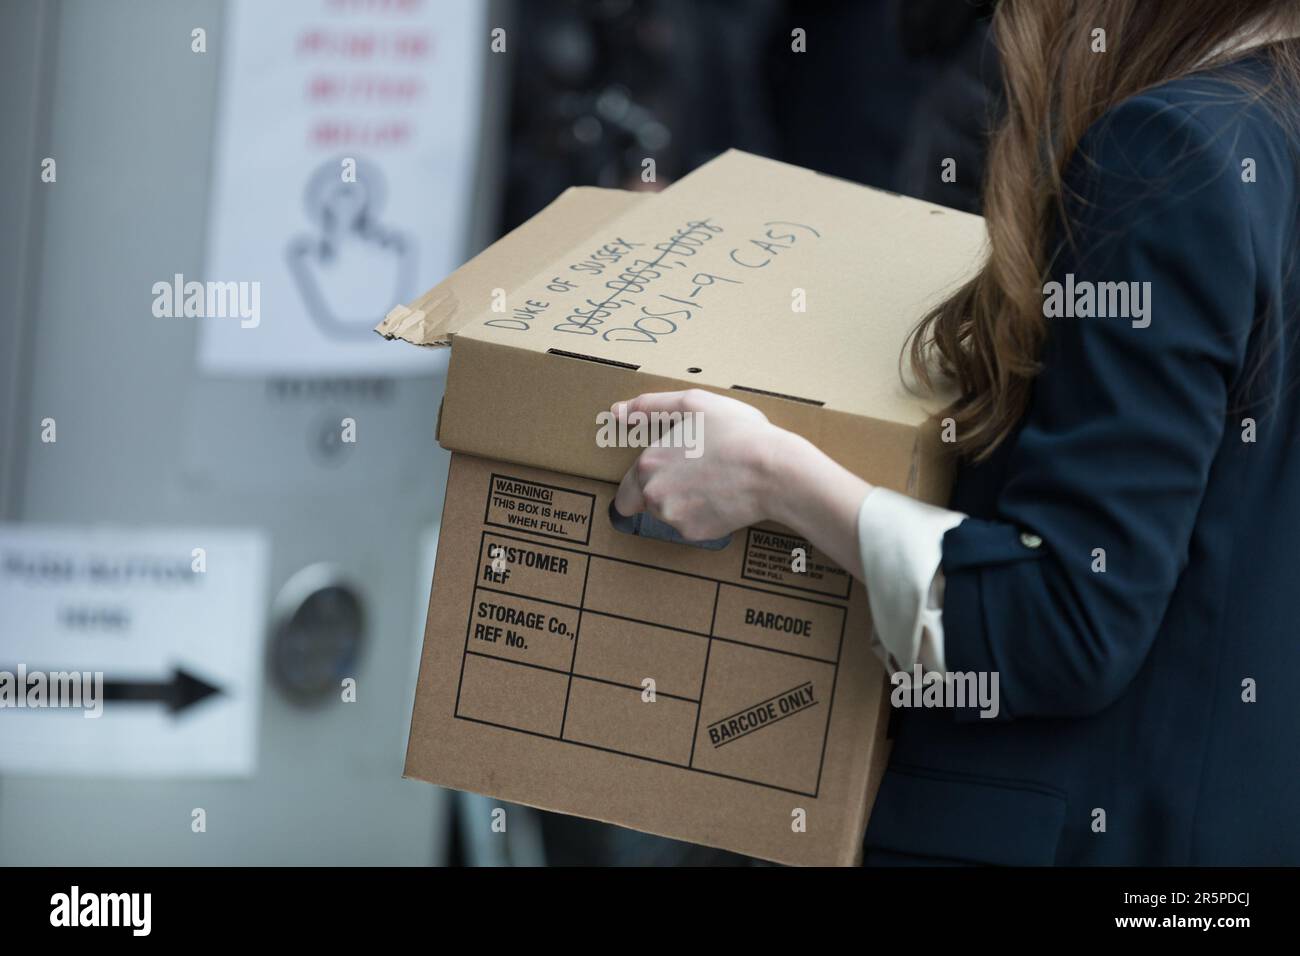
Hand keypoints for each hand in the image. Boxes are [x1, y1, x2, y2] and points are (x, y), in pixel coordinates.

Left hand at [612, 389, 782, 540]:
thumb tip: (616, 411)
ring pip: (670, 514)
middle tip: (699, 473)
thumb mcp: (693, 404)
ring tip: (715, 482)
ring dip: (684, 502)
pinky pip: (692, 526)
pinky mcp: (697, 533)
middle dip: (666, 490)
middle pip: (648, 501)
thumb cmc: (736, 432)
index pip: (625, 491)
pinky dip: (705, 516)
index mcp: (648, 464)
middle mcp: (654, 495)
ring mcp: (675, 517)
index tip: (668, 474)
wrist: (773, 471)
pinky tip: (725, 498)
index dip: (644, 482)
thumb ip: (650, 407)